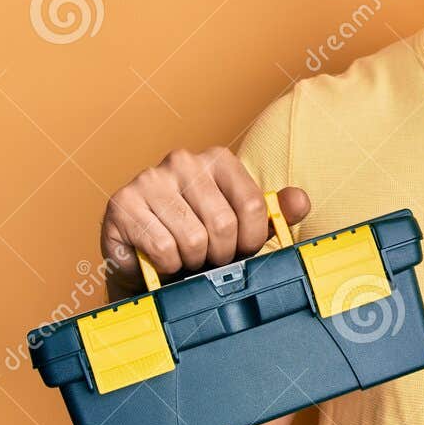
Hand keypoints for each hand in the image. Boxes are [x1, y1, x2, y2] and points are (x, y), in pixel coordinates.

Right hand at [101, 147, 309, 298]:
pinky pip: (162, 248)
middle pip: (224, 224)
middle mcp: (184, 161)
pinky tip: (161, 258)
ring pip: (193, 239)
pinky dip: (167, 265)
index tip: (242, 250)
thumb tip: (300, 201)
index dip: (252, 239)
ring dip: (192, 261)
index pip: (254, 204)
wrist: (147, 259)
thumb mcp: (242, 225)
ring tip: (185, 257)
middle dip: (221, 254)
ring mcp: (150, 179)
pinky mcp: (123, 204)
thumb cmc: (199, 238)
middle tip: (209, 257)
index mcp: (218, 159)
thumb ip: (274, 212)